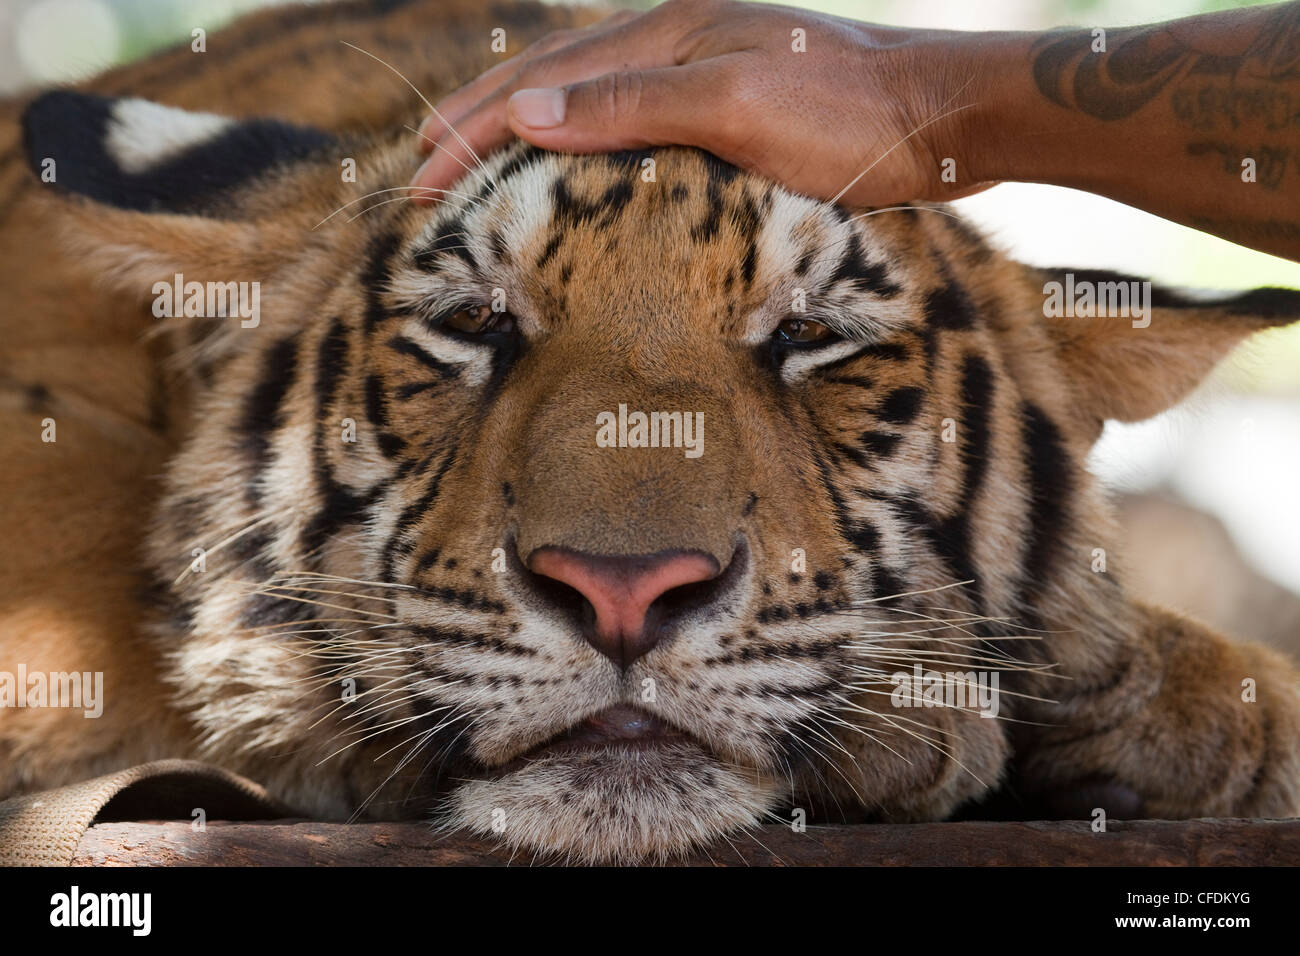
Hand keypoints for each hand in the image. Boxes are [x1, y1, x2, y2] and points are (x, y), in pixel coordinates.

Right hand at [410, 0, 999, 207]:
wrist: (943, 118)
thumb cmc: (851, 117)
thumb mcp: (737, 106)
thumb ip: (633, 103)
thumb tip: (530, 111)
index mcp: (667, 33)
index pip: (542, 83)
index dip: (476, 131)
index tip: (423, 180)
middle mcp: (675, 41)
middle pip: (551, 76)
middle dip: (479, 121)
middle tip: (420, 165)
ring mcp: (700, 68)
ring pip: (584, 91)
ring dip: (521, 124)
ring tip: (472, 155)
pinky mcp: (727, 101)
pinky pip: (626, 115)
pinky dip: (577, 136)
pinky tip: (570, 158)